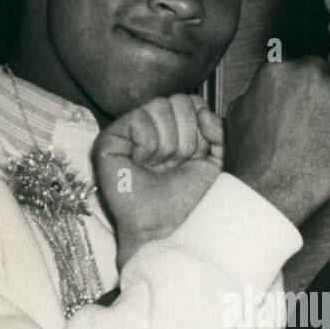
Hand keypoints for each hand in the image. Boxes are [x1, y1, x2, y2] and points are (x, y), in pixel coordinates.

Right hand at [93, 94, 223, 266]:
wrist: (166, 227)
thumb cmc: (188, 201)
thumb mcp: (217, 164)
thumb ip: (219, 132)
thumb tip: (202, 112)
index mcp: (177, 128)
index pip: (194, 102)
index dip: (201, 130)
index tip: (196, 158)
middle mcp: (154, 126)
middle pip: (179, 100)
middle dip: (186, 138)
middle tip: (176, 165)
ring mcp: (130, 130)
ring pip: (159, 106)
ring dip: (167, 144)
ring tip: (159, 166)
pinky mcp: (110, 139)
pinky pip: (138, 119)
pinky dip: (147, 145)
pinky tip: (142, 163)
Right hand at [225, 58, 329, 226]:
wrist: (266, 194)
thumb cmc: (252, 161)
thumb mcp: (240, 112)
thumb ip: (262, 91)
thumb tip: (272, 89)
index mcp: (279, 69)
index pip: (305, 69)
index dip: (307, 93)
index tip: (305, 109)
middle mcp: (309, 73)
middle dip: (327, 101)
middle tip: (317, 128)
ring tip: (325, 144)